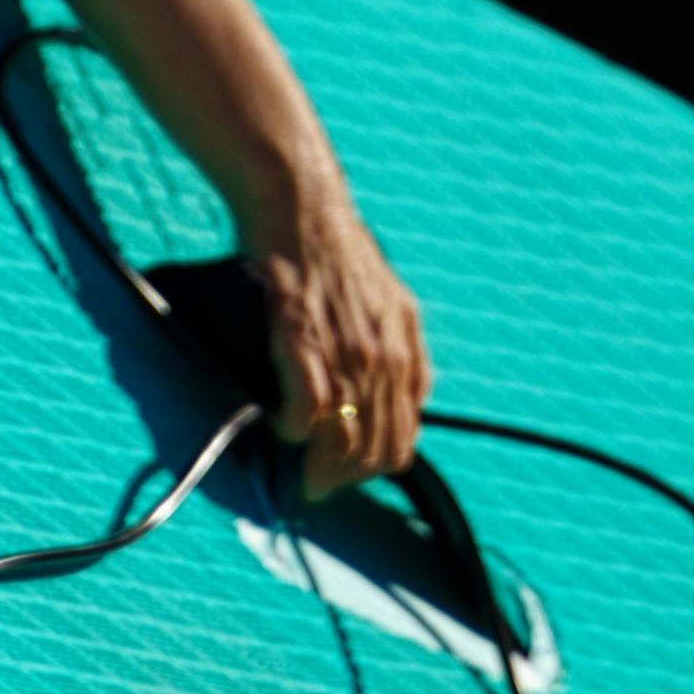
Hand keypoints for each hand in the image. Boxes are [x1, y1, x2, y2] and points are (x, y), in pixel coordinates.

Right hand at [251, 203, 429, 498]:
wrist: (305, 207)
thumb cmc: (341, 253)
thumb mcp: (395, 303)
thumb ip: (407, 354)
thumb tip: (411, 400)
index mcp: (406, 352)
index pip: (403, 440)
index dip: (376, 468)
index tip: (350, 473)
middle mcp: (383, 358)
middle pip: (374, 450)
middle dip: (346, 479)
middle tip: (317, 485)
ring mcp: (345, 351)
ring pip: (343, 441)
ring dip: (319, 467)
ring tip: (300, 473)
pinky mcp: (303, 340)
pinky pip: (306, 410)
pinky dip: (293, 430)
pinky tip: (282, 426)